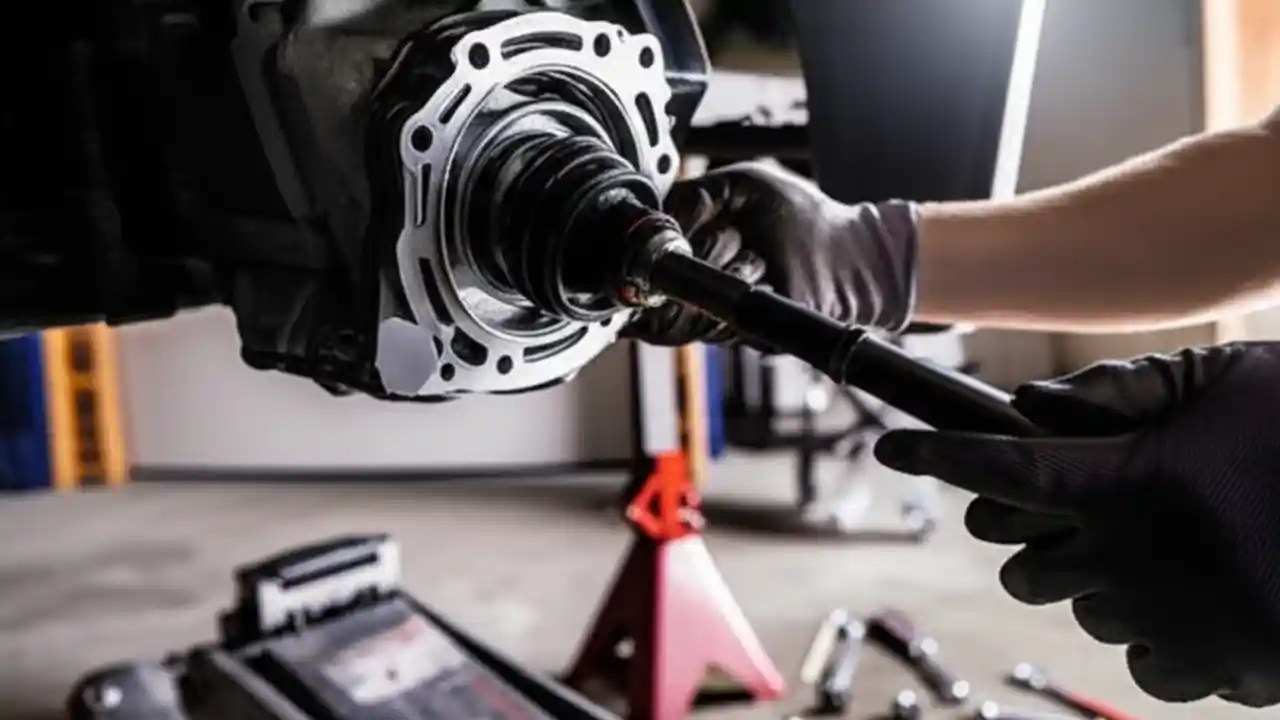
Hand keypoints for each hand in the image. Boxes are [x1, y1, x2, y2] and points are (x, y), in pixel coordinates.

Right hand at [624, 161, 918, 345]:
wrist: (844, 248)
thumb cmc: (799, 214)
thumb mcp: (741, 184)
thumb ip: (694, 195)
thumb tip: (662, 217)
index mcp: (690, 251)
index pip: (647, 265)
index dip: (651, 254)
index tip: (665, 239)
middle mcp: (699, 288)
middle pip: (664, 287)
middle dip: (702, 253)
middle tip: (735, 235)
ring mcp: (719, 313)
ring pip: (692, 304)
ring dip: (729, 270)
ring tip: (758, 253)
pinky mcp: (744, 332)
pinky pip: (725, 318)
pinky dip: (749, 288)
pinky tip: (769, 274)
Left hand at [875, 344, 1279, 706]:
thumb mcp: (1230, 380)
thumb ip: (1135, 386)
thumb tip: (1048, 404)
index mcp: (1130, 480)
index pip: (1003, 466)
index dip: (937, 454)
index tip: (890, 447)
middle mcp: (1131, 557)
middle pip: (1020, 562)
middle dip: (1031, 537)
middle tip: (1081, 509)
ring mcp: (1167, 622)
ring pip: (1079, 611)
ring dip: (1100, 581)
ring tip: (1171, 547)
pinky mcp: (1209, 672)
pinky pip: (1138, 660)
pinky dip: (1154, 631)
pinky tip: (1202, 596)